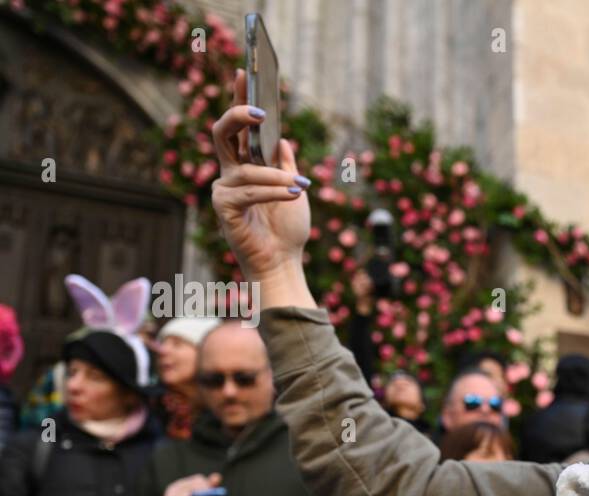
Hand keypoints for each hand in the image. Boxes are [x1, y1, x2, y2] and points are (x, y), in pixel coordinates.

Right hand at [210, 68, 314, 306]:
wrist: (283, 263)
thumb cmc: (288, 230)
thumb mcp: (294, 190)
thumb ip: (286, 165)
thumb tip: (283, 139)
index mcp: (246, 164)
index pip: (240, 126)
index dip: (239, 97)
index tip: (245, 72)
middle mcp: (230, 172)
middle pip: (223, 132)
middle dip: (237, 115)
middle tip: (258, 111)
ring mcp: (224, 188)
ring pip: (245, 168)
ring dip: (275, 177)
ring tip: (298, 188)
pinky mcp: (223, 207)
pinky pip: (249, 190)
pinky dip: (273, 191)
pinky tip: (292, 193)